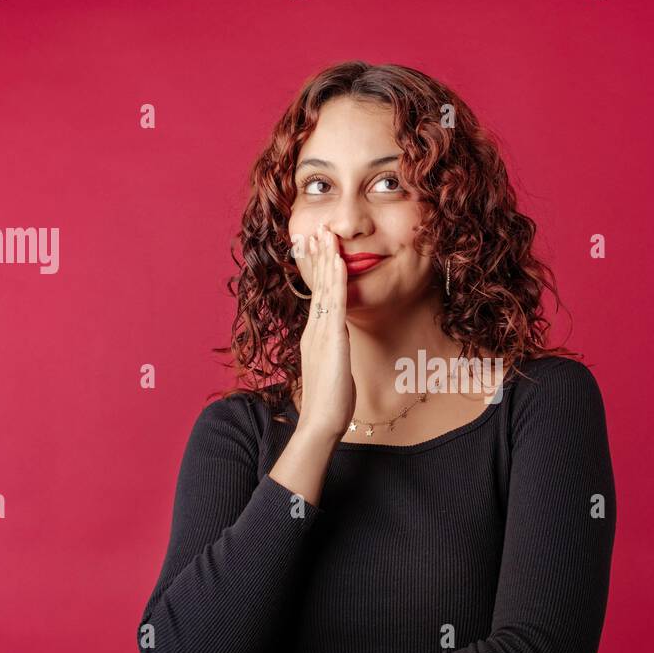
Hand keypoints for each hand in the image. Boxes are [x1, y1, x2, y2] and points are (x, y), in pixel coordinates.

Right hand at [295, 222, 355, 440]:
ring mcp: (321, 333)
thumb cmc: (329, 401)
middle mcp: (314, 329)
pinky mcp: (332, 339)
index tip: (315, 248)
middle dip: (316, 256)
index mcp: (314, 335)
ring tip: (324, 234)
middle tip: (315, 230)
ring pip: (322, 288)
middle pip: (315, 285)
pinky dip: (335, 280)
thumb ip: (333, 353)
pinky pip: (334, 304)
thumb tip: (338, 347)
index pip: (315, 295)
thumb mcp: (332, 369)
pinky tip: (338, 261)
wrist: (321, 422)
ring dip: (325, 259)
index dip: (316, 270)